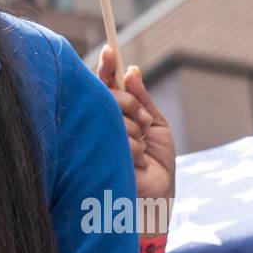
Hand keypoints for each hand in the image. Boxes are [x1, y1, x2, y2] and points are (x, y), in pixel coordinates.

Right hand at [97, 46, 175, 227]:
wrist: (155, 201)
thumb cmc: (156, 167)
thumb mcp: (157, 127)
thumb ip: (142, 99)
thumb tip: (131, 70)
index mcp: (117, 113)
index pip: (106, 83)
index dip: (107, 66)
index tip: (110, 51)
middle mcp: (103, 121)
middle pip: (109, 93)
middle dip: (131, 104)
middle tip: (145, 125)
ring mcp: (97, 135)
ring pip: (115, 114)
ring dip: (136, 132)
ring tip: (141, 153)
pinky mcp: (95, 151)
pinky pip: (117, 135)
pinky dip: (134, 148)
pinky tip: (134, 162)